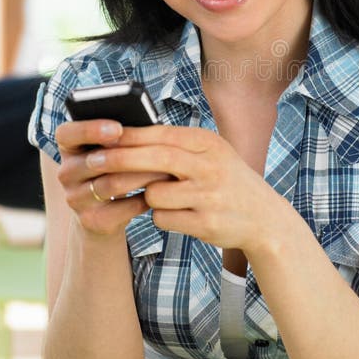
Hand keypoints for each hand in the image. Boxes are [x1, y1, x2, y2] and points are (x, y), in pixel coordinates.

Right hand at [55, 118, 168, 237]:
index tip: (118, 128)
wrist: (103, 213)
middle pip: (96, 161)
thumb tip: (149, 126)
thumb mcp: (111, 150)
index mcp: (68, 147)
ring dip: (144, 176)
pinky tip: (163, 191)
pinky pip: (124, 207)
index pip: (66, 134)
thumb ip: (121, 136)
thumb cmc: (114, 168)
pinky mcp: (91, 221)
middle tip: (161, 149)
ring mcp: (76, 199)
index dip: (89, 130)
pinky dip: (146, 198)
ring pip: (113, 184)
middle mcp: (66, 173)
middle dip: (132, 155)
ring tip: (168, 169)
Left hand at [84, 124, 288, 251]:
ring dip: (146, 197)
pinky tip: (177, 215)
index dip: (128, 136)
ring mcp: (209, 196)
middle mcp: (211, 166)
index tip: (101, 137)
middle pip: (156, 159)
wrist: (264, 218)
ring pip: (155, 194)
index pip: (161, 135)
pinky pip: (163, 219)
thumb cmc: (226, 181)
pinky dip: (161, 217)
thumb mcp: (210, 154)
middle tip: (93, 163)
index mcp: (209, 144)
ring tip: (160, 198)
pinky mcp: (206, 224)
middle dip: (120, 160)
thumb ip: (176, 145)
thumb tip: (125, 135)